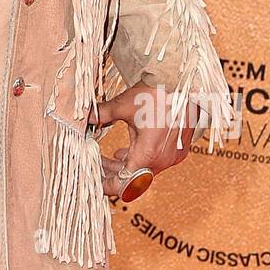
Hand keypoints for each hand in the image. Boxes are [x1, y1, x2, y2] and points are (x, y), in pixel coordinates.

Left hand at [94, 83, 192, 199]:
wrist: (185, 83)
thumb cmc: (155, 93)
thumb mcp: (123, 105)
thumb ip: (102, 115)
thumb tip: (85, 117)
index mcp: (147, 154)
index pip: (123, 184)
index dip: (107, 185)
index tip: (95, 182)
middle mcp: (162, 160)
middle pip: (133, 178)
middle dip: (113, 172)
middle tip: (97, 164)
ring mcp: (173, 156)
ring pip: (145, 170)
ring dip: (127, 165)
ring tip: (112, 156)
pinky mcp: (178, 150)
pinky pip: (157, 162)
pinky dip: (141, 158)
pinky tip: (130, 149)